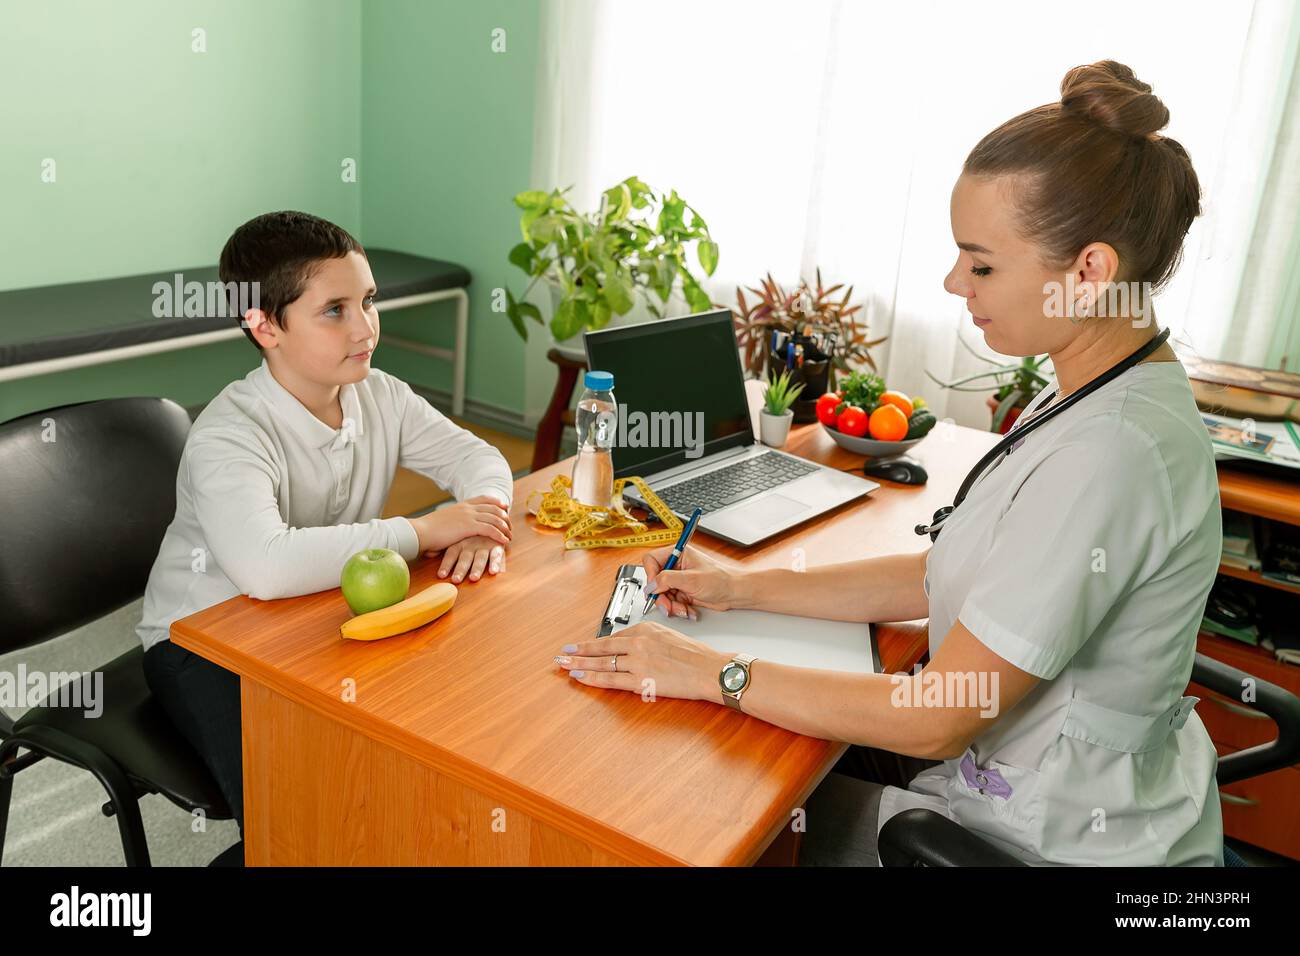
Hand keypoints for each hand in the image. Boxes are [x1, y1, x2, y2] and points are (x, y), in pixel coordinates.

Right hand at [412, 495, 510, 551]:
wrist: (420, 531)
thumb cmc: (427, 530)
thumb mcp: (443, 521)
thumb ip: (451, 522)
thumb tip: (451, 529)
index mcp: (461, 505)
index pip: (483, 498)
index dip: (496, 502)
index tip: (504, 506)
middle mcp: (467, 508)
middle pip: (493, 507)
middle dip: (504, 516)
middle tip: (510, 526)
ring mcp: (469, 516)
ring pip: (494, 518)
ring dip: (505, 527)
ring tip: (510, 535)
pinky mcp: (469, 527)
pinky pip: (490, 529)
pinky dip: (500, 535)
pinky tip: (504, 541)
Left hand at [427, 535, 505, 582]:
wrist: (489, 516)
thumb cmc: (469, 533)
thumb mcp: (456, 538)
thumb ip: (444, 547)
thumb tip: (428, 552)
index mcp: (460, 542)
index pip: (451, 554)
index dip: (446, 564)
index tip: (441, 576)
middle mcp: (471, 544)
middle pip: (465, 558)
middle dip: (460, 569)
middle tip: (456, 580)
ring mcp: (484, 544)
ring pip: (480, 558)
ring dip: (477, 568)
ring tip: (473, 578)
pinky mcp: (497, 545)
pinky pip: (496, 555)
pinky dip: (496, 563)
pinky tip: (494, 572)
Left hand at [553, 620, 729, 702]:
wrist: (709, 669)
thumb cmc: (694, 656)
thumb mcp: (668, 637)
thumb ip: (647, 641)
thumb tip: (630, 650)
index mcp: (645, 629)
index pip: (613, 638)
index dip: (594, 644)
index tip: (582, 646)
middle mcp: (638, 642)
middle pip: (601, 647)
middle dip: (579, 651)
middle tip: (562, 653)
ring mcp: (638, 661)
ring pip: (602, 662)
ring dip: (579, 664)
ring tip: (563, 665)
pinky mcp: (640, 679)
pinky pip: (610, 678)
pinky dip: (592, 678)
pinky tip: (579, 677)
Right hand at [641, 543, 740, 618]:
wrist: (735, 593)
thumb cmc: (721, 579)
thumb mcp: (692, 579)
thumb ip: (668, 579)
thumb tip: (651, 584)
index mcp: (678, 553)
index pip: (651, 560)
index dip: (650, 575)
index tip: (655, 588)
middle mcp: (676, 566)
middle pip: (655, 581)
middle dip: (661, 596)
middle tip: (668, 606)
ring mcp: (679, 580)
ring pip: (662, 594)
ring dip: (671, 605)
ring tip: (682, 610)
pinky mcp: (683, 592)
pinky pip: (672, 602)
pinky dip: (678, 609)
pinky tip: (688, 610)